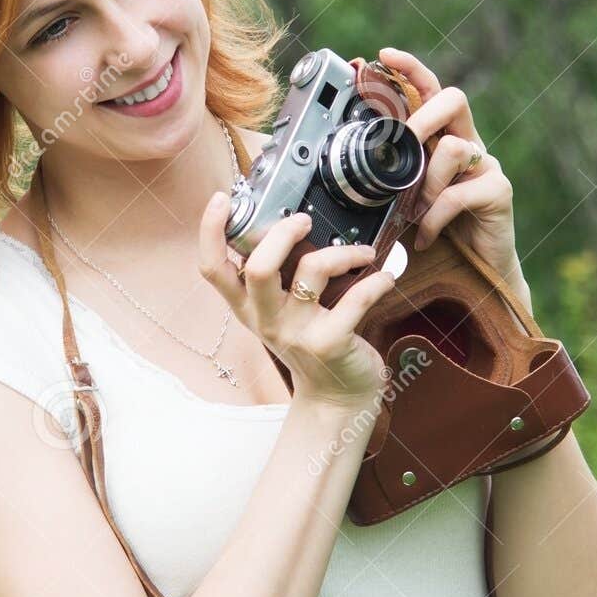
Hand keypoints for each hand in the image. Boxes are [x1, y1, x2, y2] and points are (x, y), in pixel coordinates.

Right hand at [198, 194, 398, 411]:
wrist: (336, 397)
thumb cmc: (311, 343)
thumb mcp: (281, 314)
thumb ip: (277, 279)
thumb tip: (291, 225)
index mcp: (248, 308)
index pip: (213, 270)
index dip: (210, 232)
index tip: (221, 199)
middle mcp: (266, 319)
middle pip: (260, 266)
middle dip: (284, 233)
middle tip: (304, 220)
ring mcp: (297, 333)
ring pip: (313, 270)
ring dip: (344, 251)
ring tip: (364, 252)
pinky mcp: (330, 343)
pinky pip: (357, 298)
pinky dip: (377, 281)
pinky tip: (386, 277)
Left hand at [353, 46, 530, 306]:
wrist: (475, 271)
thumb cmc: (434, 230)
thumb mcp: (403, 197)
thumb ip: (387, 175)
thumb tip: (345, 157)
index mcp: (441, 137)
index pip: (429, 90)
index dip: (410, 69)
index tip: (384, 55)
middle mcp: (467, 143)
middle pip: (453, 99)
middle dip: (423, 115)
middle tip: (404, 141)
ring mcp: (485, 165)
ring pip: (453, 147)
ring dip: (425, 183)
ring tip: (413, 212)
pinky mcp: (498, 191)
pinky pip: (459, 193)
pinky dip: (434, 217)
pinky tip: (423, 236)